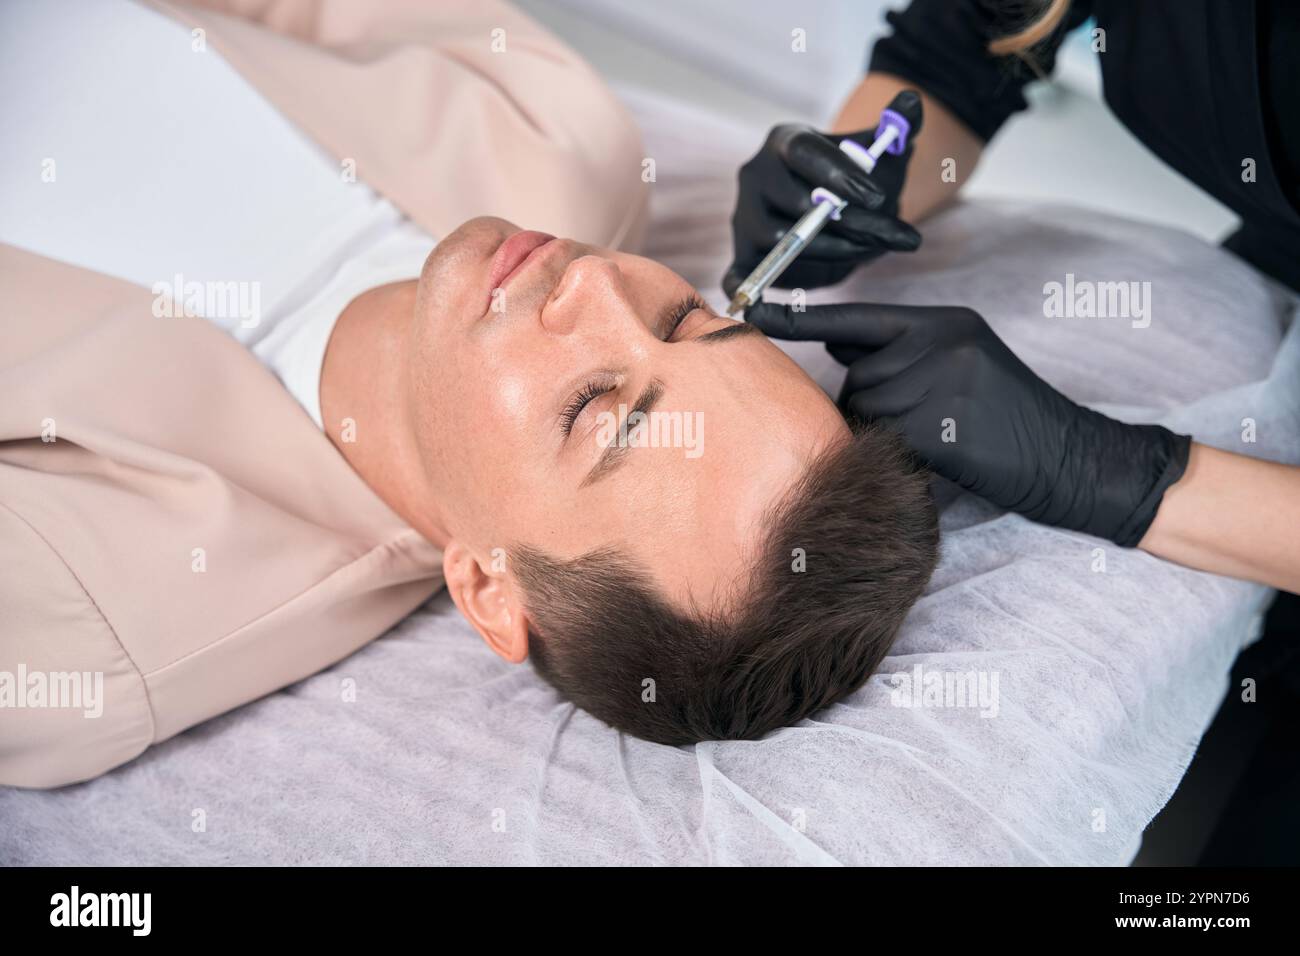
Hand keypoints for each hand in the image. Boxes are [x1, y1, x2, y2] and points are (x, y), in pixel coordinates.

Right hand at [722, 91, 923, 297]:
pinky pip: (741, 276)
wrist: (837, 209)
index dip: (838, 174)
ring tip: (868, 252)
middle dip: (846, 223)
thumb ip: (899, 126)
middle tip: (889, 236)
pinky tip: (769, 305)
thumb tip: (912, 102)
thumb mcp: (881, 151)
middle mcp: (755, 175)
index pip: (804, 151)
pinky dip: (751, 289)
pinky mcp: (742, 255)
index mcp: (786, 141)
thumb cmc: (860, 179)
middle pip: (794, 204)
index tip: (876, 196)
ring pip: (781, 244)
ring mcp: (744, 217)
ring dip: (829, 253)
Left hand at [746, 300, 1192, 546]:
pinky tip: (940, 456)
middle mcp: (939, 343)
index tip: (756, 310)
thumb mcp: (964, 361)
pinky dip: (900, 455)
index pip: (860, 317)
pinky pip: (885, 440)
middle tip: (925, 421)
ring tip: (938, 436)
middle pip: (856, 376)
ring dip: (885, 431)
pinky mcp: (938, 426)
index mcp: (944, 322)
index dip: (806, 319)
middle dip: (873, 405)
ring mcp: (939, 383)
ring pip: (865, 410)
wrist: (1068, 456)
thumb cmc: (1009, 416)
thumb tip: (836, 344)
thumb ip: (904, 350)